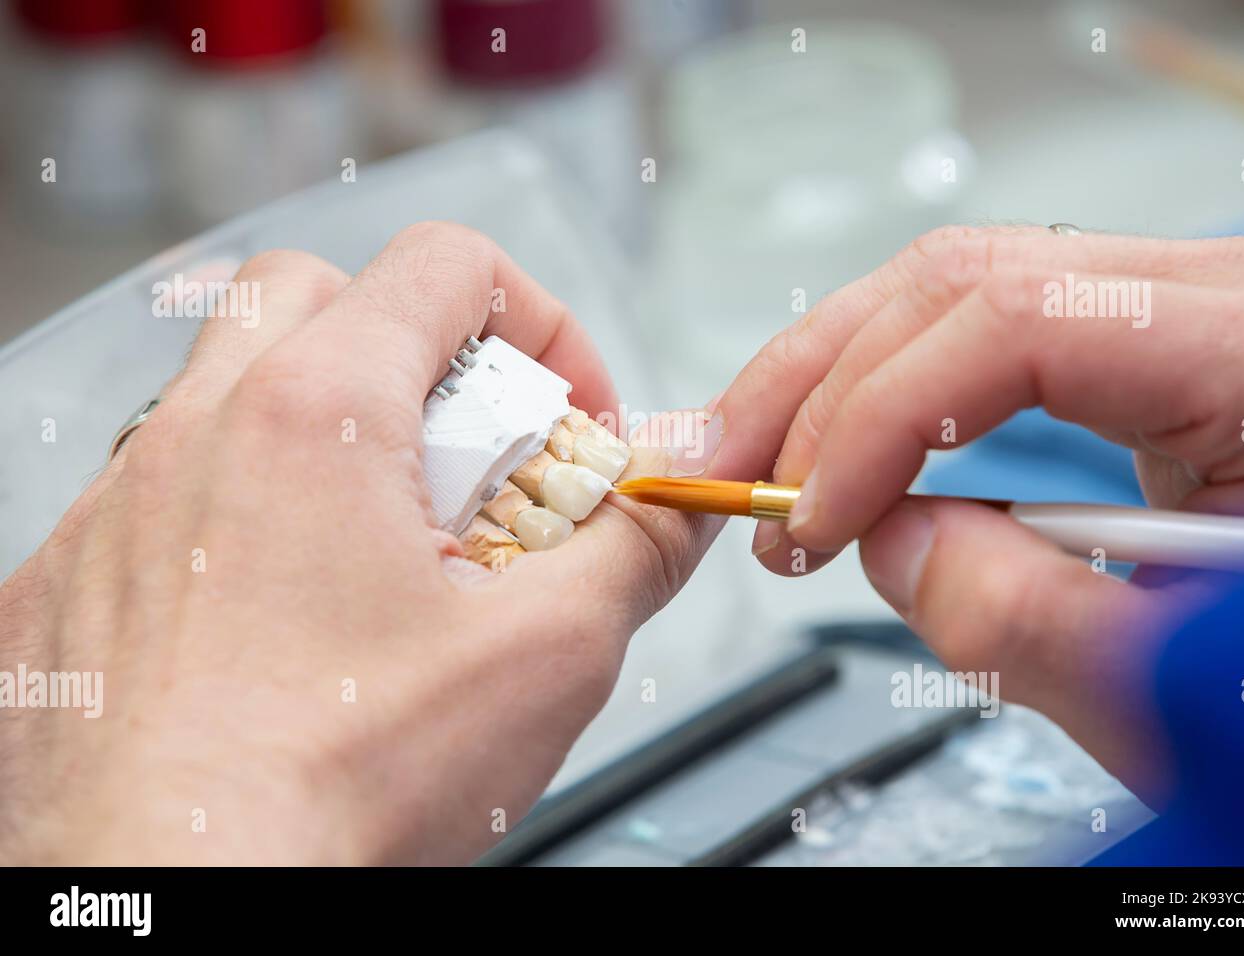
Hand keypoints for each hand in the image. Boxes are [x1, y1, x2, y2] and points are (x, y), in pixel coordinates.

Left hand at [0, 222, 719, 863]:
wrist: (171, 906)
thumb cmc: (334, 789)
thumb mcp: (545, 657)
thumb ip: (637, 545)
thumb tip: (685, 487)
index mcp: (316, 413)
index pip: (446, 263)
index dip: (540, 321)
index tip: (567, 420)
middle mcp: (196, 432)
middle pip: (321, 294)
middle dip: (418, 351)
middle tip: (468, 461)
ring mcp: (116, 505)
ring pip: (224, 388)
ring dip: (318, 429)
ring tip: (376, 545)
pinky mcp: (65, 582)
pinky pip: (156, 493)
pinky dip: (234, 516)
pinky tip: (278, 614)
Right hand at [706, 225, 1243, 802]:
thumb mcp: (1193, 679)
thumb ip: (1032, 624)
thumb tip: (887, 540)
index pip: (1017, 319)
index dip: (882, 415)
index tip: (814, 521)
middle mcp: (1220, 297)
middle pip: (963, 278)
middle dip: (821, 385)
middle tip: (734, 480)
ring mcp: (1176, 309)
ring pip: (959, 289)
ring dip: (837, 378)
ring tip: (764, 468)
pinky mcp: (1140, 345)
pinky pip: (986, 333)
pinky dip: (893, 391)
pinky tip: (850, 451)